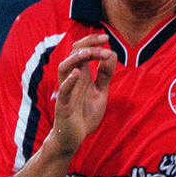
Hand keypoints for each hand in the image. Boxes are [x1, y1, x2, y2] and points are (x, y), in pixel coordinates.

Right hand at [47, 33, 116, 156]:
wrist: (74, 138)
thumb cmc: (85, 115)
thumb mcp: (100, 93)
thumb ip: (105, 76)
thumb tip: (112, 54)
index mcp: (81, 75)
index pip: (82, 50)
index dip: (93, 42)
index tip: (107, 38)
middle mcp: (72, 79)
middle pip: (73, 53)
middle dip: (88, 45)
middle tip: (104, 42)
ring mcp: (66, 91)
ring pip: (63, 68)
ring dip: (76, 58)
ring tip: (89, 54)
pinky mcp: (63, 106)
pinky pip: (63, 91)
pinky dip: (69, 81)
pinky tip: (77, 74)